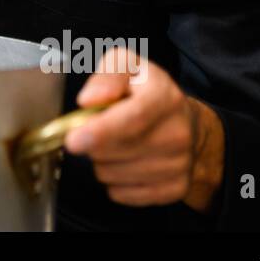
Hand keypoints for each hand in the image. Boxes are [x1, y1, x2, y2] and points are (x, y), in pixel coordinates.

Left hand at [62, 43, 224, 212]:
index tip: (73, 139)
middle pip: (118, 150)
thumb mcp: (127, 65)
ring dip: (102, 162)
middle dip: (94, 142)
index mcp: (165, 97)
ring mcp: (179, 164)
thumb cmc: (146, 91)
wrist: (185, 122)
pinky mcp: (174, 189)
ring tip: (113, 144)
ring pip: (114, 175)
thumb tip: (89, 100)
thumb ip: (107, 75)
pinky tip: (122, 162)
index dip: (101, 131)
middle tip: (97, 129)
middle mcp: (177, 133)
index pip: (134, 118)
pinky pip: (123, 195)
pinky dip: (114, 182)